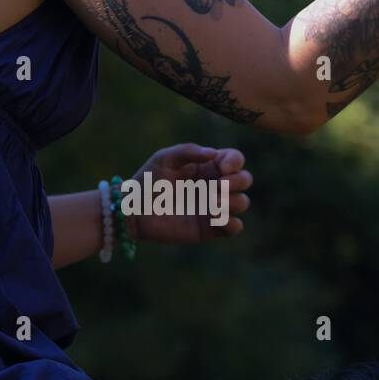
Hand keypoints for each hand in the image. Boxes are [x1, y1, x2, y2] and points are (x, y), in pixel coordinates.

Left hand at [126, 143, 251, 243]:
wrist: (133, 210)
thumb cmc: (147, 180)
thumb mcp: (165, 158)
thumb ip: (189, 150)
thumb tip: (215, 155)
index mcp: (207, 167)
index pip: (235, 159)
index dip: (235, 161)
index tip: (222, 167)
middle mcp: (213, 186)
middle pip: (245, 180)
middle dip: (237, 181)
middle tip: (217, 187)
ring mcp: (213, 207)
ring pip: (242, 202)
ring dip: (233, 201)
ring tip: (211, 202)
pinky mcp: (209, 228)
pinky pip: (234, 228)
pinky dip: (232, 223)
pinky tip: (214, 217)